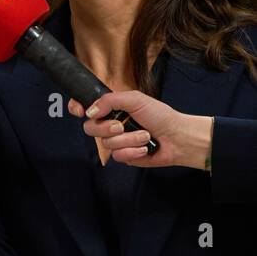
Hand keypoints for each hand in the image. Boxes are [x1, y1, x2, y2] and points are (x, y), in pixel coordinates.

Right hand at [69, 92, 212, 168]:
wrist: (179, 138)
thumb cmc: (161, 116)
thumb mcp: (135, 99)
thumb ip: (109, 100)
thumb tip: (89, 111)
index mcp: (112, 109)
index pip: (85, 107)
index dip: (77, 108)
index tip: (80, 111)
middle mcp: (111, 124)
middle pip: (90, 128)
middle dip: (106, 128)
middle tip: (122, 125)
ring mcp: (117, 141)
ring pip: (106, 144)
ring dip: (128, 140)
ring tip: (144, 136)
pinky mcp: (124, 156)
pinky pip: (117, 156)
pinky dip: (132, 151)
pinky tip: (144, 148)